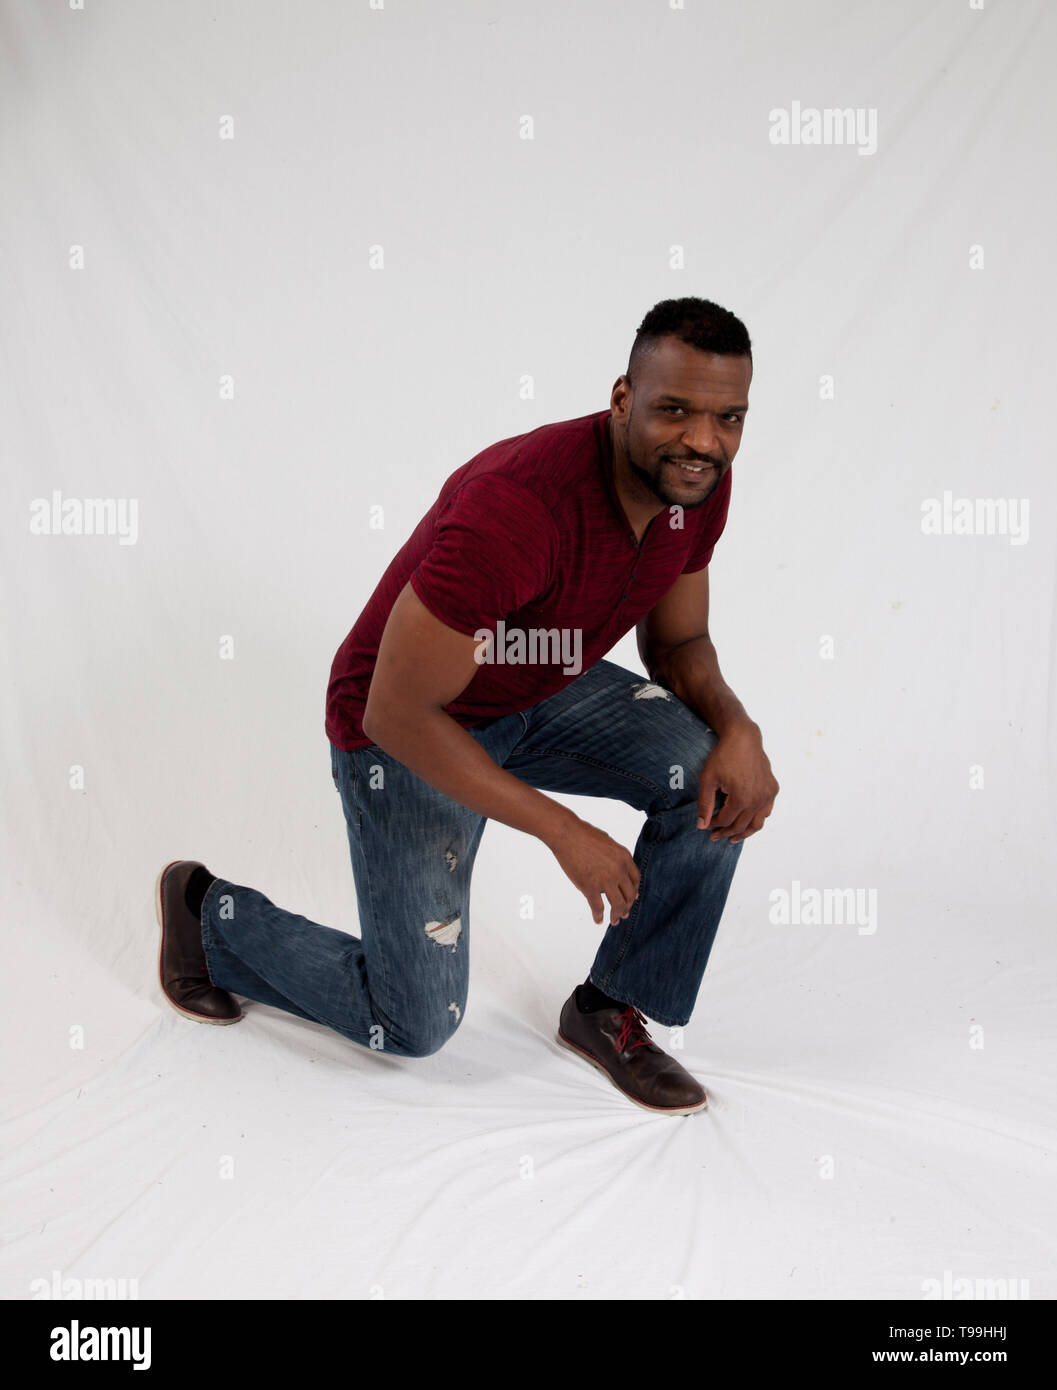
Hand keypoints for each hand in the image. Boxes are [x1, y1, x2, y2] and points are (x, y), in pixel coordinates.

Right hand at [546, 816, 639, 925]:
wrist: (567, 834)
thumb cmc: (584, 835)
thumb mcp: (608, 843)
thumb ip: (615, 857)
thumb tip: (617, 867)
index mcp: (624, 858)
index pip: (635, 880)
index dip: (634, 892)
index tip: (632, 899)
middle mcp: (619, 871)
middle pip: (629, 895)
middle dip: (627, 907)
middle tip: (623, 914)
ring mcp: (605, 880)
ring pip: (618, 905)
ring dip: (617, 915)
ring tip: (614, 921)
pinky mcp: (590, 887)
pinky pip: (598, 907)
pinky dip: (599, 916)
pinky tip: (598, 920)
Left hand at [698, 724, 778, 843]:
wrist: (743, 739)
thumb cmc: (723, 756)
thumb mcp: (708, 779)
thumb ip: (705, 804)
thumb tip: (702, 826)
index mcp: (741, 799)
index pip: (726, 821)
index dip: (715, 826)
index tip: (707, 827)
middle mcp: (758, 800)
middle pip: (741, 826)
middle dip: (726, 833)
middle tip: (716, 836)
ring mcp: (767, 795)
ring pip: (757, 824)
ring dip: (744, 833)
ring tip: (733, 838)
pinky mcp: (773, 789)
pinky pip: (766, 811)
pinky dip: (757, 819)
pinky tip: (748, 821)